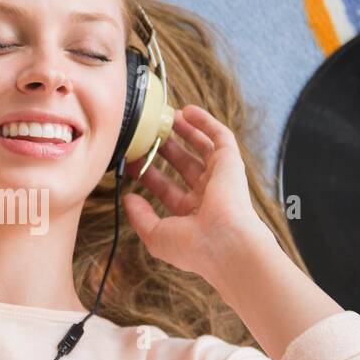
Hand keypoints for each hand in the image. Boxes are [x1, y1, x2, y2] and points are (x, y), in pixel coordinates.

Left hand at [122, 105, 271, 281]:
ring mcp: (220, 179)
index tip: (133, 161)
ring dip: (186, 132)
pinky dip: (205, 122)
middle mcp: (208, 196)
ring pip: (202, 148)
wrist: (225, 244)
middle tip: (147, 136)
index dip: (150, 174)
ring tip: (168, 117)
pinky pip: (219, 137)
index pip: (167, 189)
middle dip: (165, 150)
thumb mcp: (155, 236)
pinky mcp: (231, 163)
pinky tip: (188, 111)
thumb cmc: (194, 247)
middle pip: (183, 165)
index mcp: (192, 215)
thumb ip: (140, 216)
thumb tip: (128, 200)